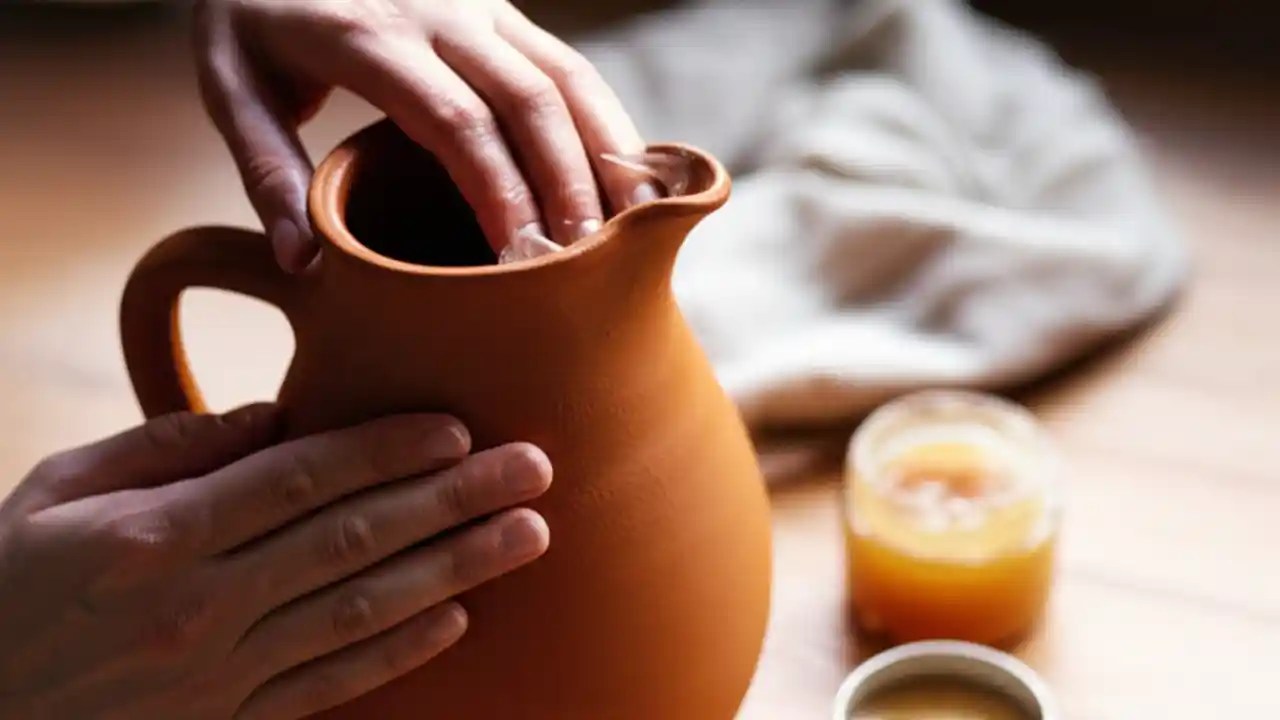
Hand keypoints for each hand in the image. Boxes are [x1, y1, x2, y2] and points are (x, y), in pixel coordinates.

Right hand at [0, 406, 551, 718]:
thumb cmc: (10, 581)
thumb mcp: (59, 492)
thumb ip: (169, 449)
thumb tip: (272, 418)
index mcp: (159, 536)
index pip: (301, 479)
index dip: (388, 450)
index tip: (458, 428)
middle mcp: (201, 606)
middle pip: (354, 539)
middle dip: (454, 500)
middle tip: (534, 468)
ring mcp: (220, 675)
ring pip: (361, 611)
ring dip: (455, 569)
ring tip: (527, 535)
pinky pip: (331, 685)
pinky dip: (400, 651)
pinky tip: (458, 616)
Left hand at [195, 0, 653, 271]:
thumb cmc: (250, 17)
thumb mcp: (229, 85)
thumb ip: (264, 169)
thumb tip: (304, 262)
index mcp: (368, 36)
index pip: (455, 121)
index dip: (499, 191)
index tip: (520, 257)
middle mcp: (439, 11)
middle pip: (529, 99)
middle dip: (568, 184)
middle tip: (588, 260)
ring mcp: (480, 3)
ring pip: (566, 75)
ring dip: (605, 149)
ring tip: (631, 223)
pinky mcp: (502, 6)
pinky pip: (568, 63)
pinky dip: (604, 119)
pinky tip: (626, 170)